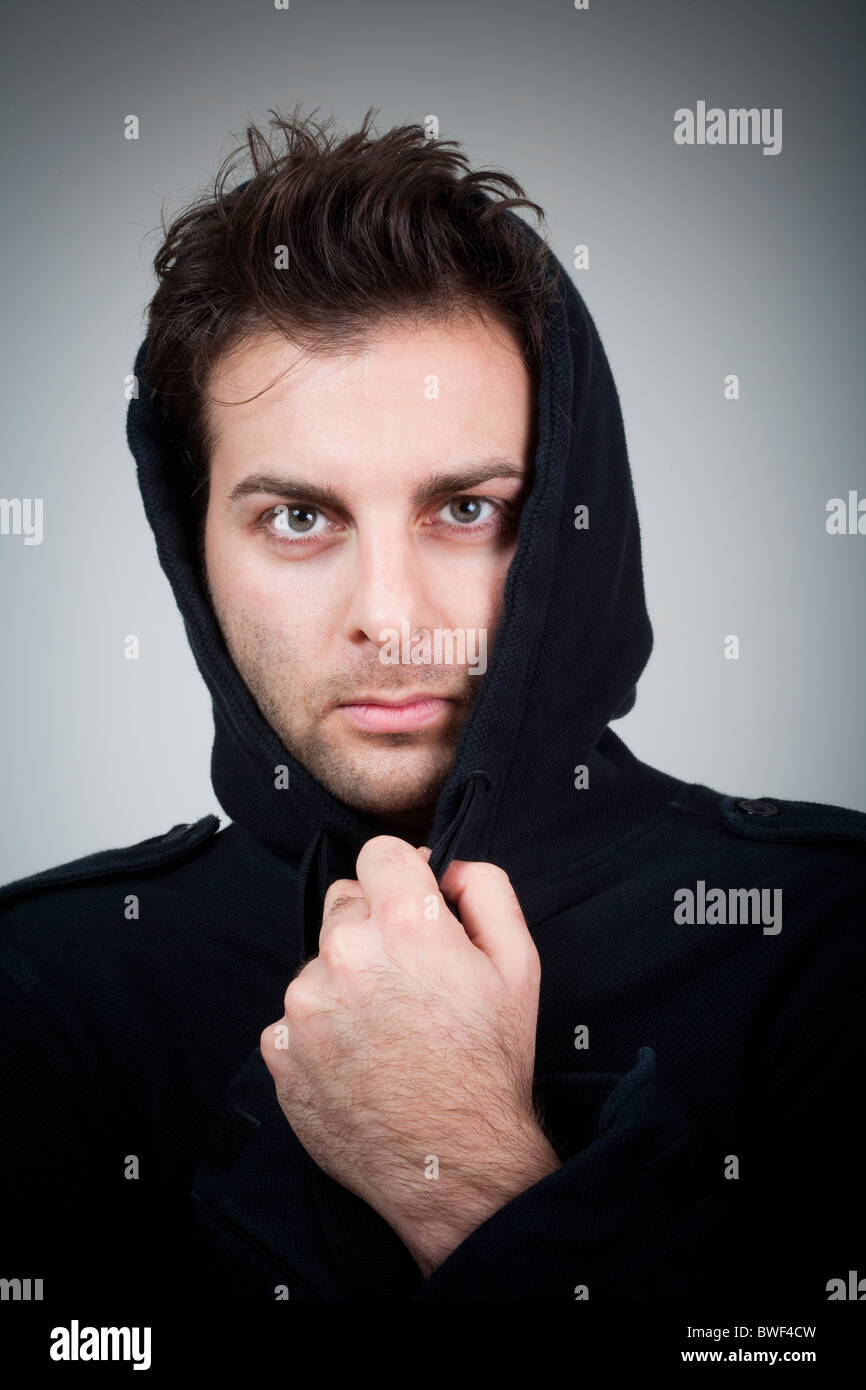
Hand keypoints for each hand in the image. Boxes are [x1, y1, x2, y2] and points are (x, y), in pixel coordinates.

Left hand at [260, 834, 559, 1274]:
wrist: (455, 1164)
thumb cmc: (490, 1063)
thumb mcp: (519, 964)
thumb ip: (487, 890)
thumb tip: (448, 866)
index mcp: (404, 923)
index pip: (378, 853)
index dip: (402, 876)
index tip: (414, 905)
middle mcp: (344, 953)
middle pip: (345, 902)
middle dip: (374, 925)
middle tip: (409, 977)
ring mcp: (303, 1003)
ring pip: (319, 961)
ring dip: (345, 978)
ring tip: (387, 1027)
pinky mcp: (278, 1048)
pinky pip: (293, 1015)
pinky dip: (320, 1027)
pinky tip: (359, 1057)